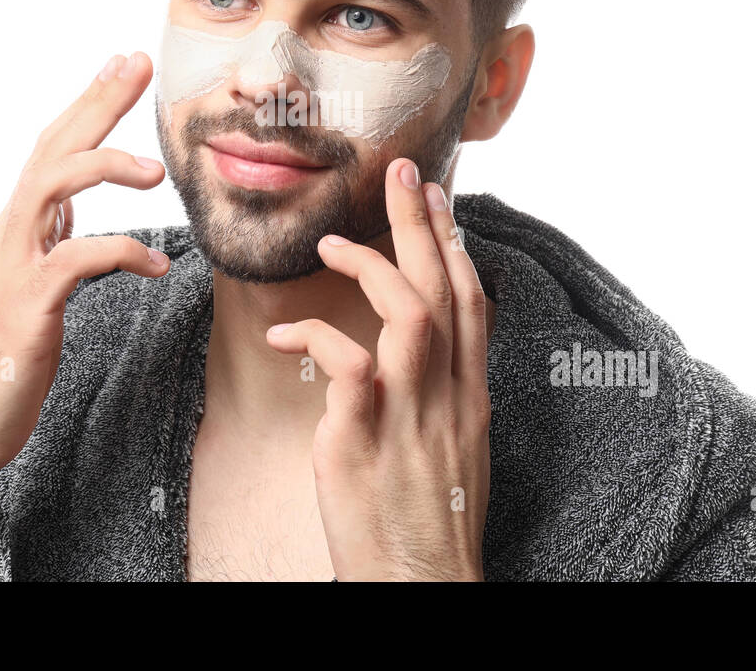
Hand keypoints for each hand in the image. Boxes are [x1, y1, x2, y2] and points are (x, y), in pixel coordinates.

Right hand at [0, 51, 169, 480]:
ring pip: (51, 188)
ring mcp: (14, 267)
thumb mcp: (35, 281)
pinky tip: (157, 266)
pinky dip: (120, 253)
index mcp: (20, 225)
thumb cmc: (7, 350)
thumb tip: (70, 209)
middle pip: (52, 148)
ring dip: (103, 167)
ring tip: (155, 172)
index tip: (123, 62)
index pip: (54, 146)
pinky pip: (73, 262)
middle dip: (96, 101)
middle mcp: (12, 234)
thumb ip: (51, 239)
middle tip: (136, 63)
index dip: (88, 102)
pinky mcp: (27, 308)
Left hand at [265, 157, 490, 580]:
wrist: (423, 585)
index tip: (438, 201)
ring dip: (370, 266)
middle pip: (445, 288)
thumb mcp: (453, 451)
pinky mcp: (363, 440)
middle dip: (424, 222)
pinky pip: (346, 367)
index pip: (472, 301)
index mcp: (471, 396)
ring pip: (409, 313)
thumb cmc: (429, 524)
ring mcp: (409, 416)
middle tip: (400, 170)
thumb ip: (440, 395)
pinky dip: (315, 335)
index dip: (454, 244)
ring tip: (329, 241)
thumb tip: (420, 355)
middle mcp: (448, 397)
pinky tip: (284, 333)